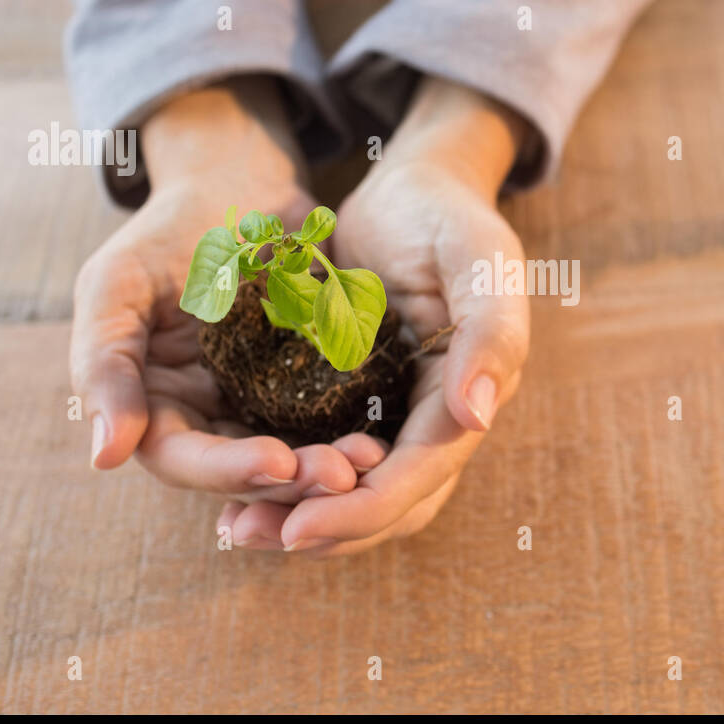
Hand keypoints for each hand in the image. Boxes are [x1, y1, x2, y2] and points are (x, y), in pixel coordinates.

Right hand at [76, 77, 389, 508]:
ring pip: (293, 458)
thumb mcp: (118, 283)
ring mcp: (263, 406)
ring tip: (368, 461)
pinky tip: (385, 439)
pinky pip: (332, 423)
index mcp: (155, 405)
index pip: (181, 459)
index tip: (279, 462)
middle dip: (292, 480)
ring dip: (328, 469)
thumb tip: (105, 457)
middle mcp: (208, 419)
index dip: (227, 471)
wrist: (241, 188)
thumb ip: (104, 363)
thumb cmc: (169, 230)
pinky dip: (353, 435)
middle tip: (342, 475)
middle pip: (244, 473)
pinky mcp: (311, 387)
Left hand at [220, 76, 530, 555]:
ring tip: (232, 529)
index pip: (422, 473)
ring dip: (296, 513)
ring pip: (353, 489)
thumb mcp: (479, 257)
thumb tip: (476, 417)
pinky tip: (233, 486)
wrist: (412, 188)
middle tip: (248, 536)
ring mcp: (392, 411)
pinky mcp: (351, 397)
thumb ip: (490, 330)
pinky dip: (286, 476)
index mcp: (470, 395)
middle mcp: (434, 418)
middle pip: (387, 502)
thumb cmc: (448, 215)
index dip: (365, 510)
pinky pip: (322, 452)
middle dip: (323, 528)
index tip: (298, 531)